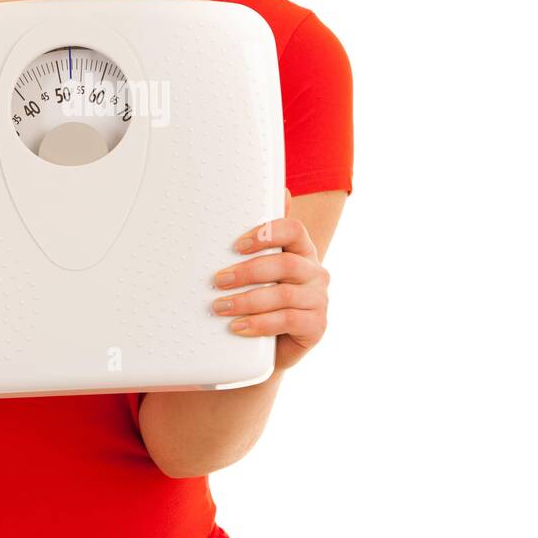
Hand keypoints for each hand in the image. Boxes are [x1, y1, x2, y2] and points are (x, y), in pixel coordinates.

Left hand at [210, 188, 329, 371]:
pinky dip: (259, 324)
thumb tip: (279, 192)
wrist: (273, 345)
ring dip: (247, 301)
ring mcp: (318, 299)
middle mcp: (315, 272)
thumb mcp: (258, 271)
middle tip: (218, 281)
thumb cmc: (264, 300)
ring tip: (220, 306)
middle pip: (285, 264)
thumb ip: (258, 241)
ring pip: (283, 295)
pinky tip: (238, 326)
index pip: (293, 230)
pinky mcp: (316, 325)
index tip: (236, 245)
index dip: (266, 234)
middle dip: (247, 271)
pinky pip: (287, 320)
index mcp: (302, 250)